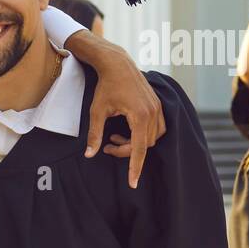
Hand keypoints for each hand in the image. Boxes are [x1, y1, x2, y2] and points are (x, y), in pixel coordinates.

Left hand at [68, 33, 165, 187]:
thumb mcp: (97, 111)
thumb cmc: (106, 87)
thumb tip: (89, 155)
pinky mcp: (158, 106)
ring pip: (151, 138)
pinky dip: (142, 135)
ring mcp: (158, 108)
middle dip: (126, 150)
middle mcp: (154, 113)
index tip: (133, 183)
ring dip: (134, 143)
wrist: (118, 64)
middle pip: (144, 145)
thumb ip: (95, 134)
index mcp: (140, 116)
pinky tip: (126, 130)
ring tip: (114, 137)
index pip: (139, 149)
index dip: (135, 168)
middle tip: (107, 146)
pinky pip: (156, 129)